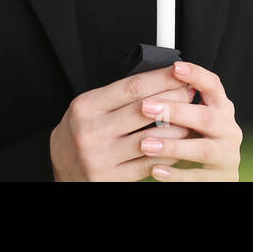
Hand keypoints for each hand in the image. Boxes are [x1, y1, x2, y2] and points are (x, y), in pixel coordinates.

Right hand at [49, 67, 197, 180]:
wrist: (61, 167)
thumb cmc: (79, 132)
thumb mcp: (89, 107)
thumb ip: (117, 96)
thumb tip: (157, 81)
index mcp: (86, 106)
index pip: (132, 87)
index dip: (161, 78)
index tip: (179, 72)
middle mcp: (92, 131)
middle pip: (144, 109)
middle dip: (174, 98)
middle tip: (190, 92)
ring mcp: (102, 157)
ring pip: (152, 139)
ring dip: (178, 128)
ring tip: (189, 119)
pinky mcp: (111, 178)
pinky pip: (149, 164)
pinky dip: (168, 153)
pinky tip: (178, 145)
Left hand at [139, 62, 241, 181]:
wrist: (217, 174)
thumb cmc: (199, 138)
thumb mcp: (195, 118)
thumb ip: (181, 102)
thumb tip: (149, 81)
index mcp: (221, 108)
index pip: (213, 85)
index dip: (196, 75)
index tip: (175, 67)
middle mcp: (229, 129)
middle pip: (206, 117)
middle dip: (175, 111)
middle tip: (146, 107)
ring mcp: (227, 155)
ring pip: (202, 149)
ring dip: (172, 146)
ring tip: (145, 144)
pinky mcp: (222, 179)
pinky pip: (198, 178)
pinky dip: (176, 175)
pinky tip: (155, 170)